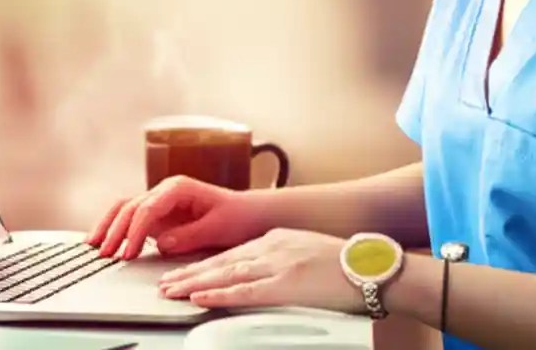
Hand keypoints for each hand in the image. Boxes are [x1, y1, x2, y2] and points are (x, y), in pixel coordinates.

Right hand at [86, 175, 269, 259]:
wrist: (248, 213)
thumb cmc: (237, 216)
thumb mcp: (219, 227)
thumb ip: (190, 235)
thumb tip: (162, 243)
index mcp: (178, 188)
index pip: (147, 208)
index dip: (135, 232)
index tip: (128, 253)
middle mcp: (164, 191)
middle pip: (130, 207)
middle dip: (115, 230)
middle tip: (104, 254)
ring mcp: (159, 203)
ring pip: (124, 209)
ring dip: (108, 227)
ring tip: (93, 247)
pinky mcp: (157, 216)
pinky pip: (130, 218)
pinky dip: (116, 228)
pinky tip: (104, 241)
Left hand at [157, 228, 364, 313]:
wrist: (370, 266)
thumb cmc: (346, 263)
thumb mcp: (307, 250)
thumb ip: (283, 257)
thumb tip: (267, 272)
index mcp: (276, 239)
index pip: (231, 253)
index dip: (204, 264)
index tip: (184, 272)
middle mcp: (271, 248)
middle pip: (221, 262)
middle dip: (189, 273)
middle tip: (164, 282)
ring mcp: (277, 265)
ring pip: (224, 274)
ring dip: (193, 284)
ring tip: (170, 290)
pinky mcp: (284, 285)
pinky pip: (243, 291)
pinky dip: (218, 294)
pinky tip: (199, 297)